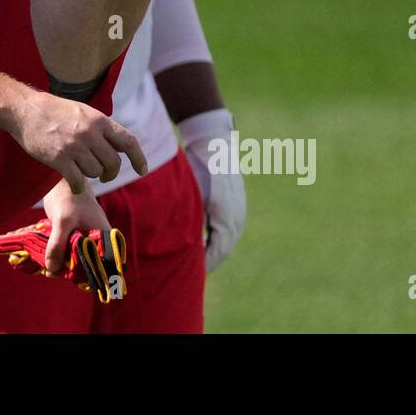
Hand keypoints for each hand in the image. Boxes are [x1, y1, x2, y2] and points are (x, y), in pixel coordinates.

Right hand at [5, 90, 147, 193]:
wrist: (25, 110)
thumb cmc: (54, 111)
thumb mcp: (83, 112)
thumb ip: (101, 128)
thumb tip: (119, 147)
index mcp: (99, 120)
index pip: (129, 141)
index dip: (139, 158)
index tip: (143, 170)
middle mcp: (90, 133)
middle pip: (113, 163)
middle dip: (111, 173)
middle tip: (104, 175)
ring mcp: (74, 147)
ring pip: (95, 172)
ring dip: (91, 175)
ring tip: (80, 169)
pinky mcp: (59, 159)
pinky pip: (78, 182)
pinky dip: (79, 186)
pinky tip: (74, 183)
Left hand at [40, 179, 110, 273]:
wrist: (61, 182)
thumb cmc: (68, 198)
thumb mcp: (62, 221)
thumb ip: (58, 244)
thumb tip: (51, 269)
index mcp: (105, 238)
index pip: (103, 265)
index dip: (88, 275)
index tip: (70, 277)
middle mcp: (98, 240)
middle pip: (87, 264)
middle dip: (71, 270)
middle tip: (52, 273)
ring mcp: (86, 239)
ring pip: (76, 259)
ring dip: (63, 264)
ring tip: (47, 266)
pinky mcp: (74, 238)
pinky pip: (68, 252)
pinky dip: (59, 256)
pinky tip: (47, 258)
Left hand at [180, 108, 246, 272]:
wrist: (215, 142)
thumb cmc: (199, 166)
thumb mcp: (190, 192)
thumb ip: (185, 215)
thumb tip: (177, 239)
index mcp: (226, 217)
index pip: (218, 251)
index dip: (205, 264)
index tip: (191, 272)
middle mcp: (236, 217)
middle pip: (223, 249)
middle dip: (207, 261)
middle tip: (190, 271)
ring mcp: (238, 212)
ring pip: (226, 240)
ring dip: (212, 251)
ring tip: (195, 260)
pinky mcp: (235, 206)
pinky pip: (227, 230)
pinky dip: (215, 239)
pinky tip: (201, 242)